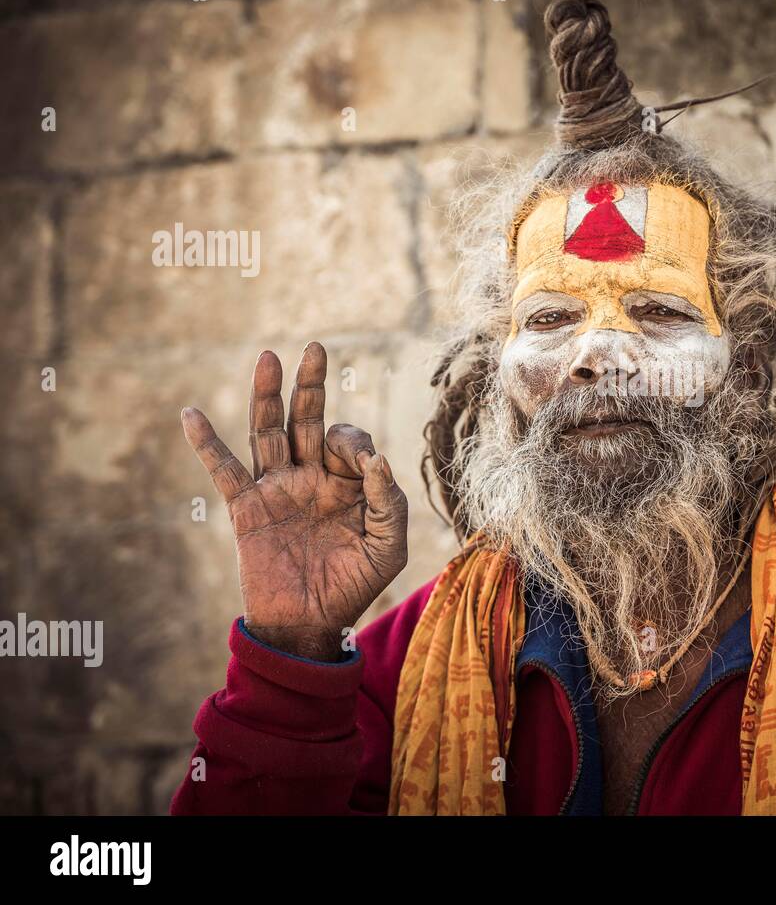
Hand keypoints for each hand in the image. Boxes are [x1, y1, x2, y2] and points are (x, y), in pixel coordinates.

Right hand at [181, 343, 407, 660]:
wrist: (310, 624)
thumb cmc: (355, 585)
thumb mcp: (388, 545)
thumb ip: (389, 502)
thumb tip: (378, 461)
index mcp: (345, 483)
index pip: (347, 442)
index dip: (354, 444)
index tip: (362, 467)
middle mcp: (309, 478)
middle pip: (306, 420)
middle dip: (310, 384)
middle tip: (315, 347)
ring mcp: (276, 489)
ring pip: (268, 432)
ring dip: (267, 396)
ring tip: (268, 356)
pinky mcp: (247, 509)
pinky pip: (224, 470)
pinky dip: (207, 443)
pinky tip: (191, 414)